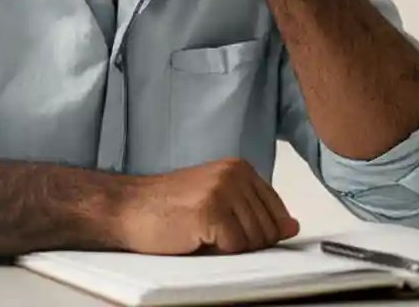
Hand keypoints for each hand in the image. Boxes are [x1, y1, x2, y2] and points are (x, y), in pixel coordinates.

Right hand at [114, 158, 299, 254]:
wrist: (126, 207)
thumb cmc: (166, 207)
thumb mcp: (217, 202)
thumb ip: (255, 212)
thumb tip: (292, 227)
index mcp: (239, 168)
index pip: (276, 212)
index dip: (256, 231)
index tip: (230, 228)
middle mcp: (235, 174)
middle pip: (268, 230)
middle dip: (242, 241)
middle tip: (207, 230)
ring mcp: (223, 191)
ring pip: (254, 241)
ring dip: (228, 246)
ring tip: (200, 231)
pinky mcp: (210, 211)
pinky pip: (235, 247)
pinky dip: (216, 251)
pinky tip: (194, 236)